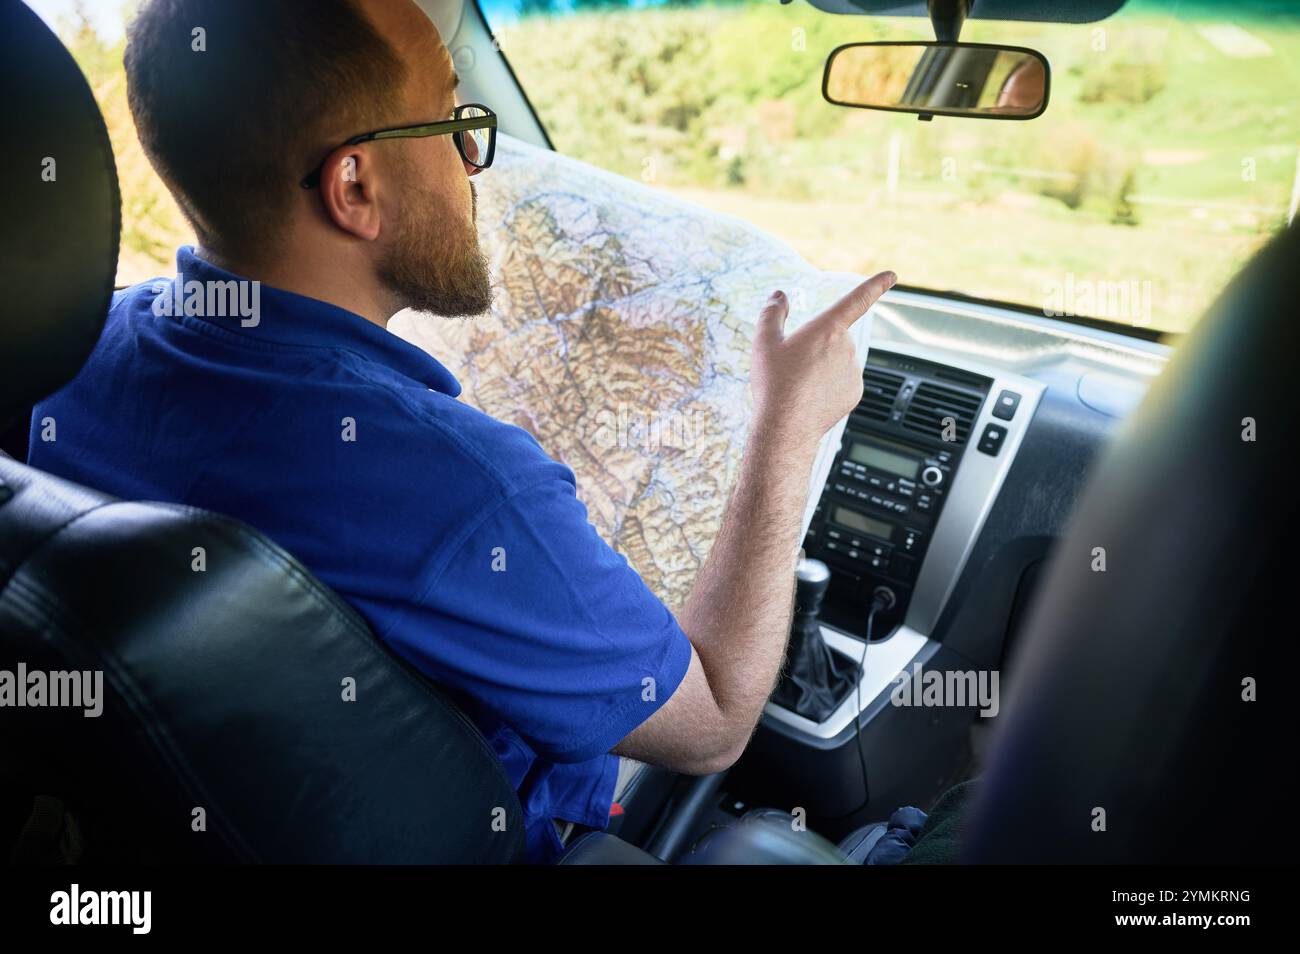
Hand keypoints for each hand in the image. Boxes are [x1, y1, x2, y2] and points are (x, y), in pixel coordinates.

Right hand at [750, 271, 896, 448]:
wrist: (785, 426)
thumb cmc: (775, 383)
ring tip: (799, 384)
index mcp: (827, 328)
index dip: (875, 285)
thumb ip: (772, 313)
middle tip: (793, 365)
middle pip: (834, 337)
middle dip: (818, 346)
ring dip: (822, 366)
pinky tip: (811, 395)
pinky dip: (829, 385)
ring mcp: (853, 370)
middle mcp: (847, 346)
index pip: (857, 299)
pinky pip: (843, 381)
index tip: (891, 276)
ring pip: (838, 360)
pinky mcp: (855, 392)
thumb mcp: (764, 342)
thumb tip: (779, 296)